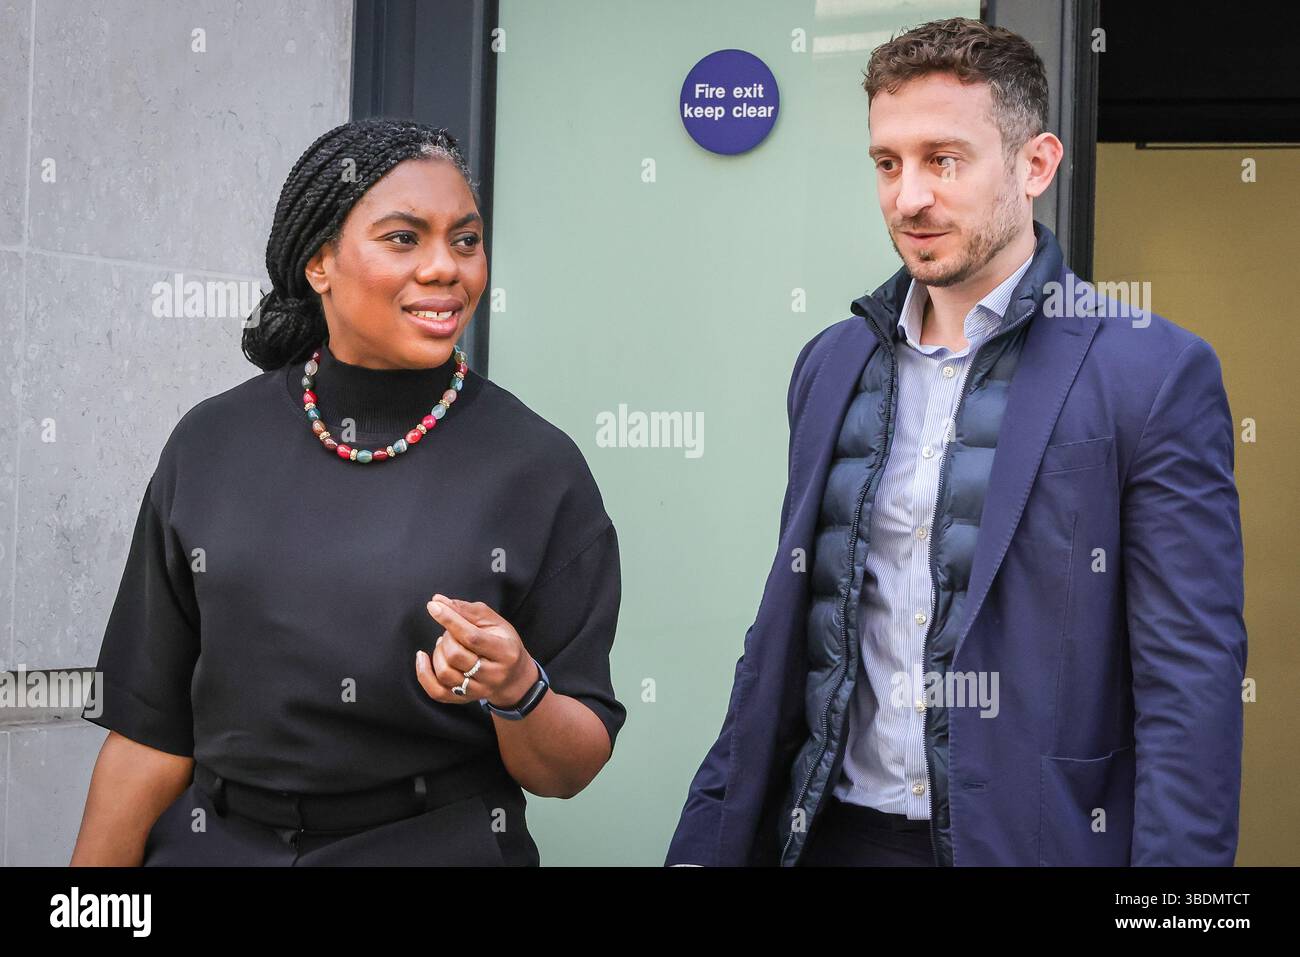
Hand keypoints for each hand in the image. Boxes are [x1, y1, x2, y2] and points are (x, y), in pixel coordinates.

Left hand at [417, 594, 538, 706]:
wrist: (514, 678)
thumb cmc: (504, 643)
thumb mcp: (495, 622)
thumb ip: (468, 610)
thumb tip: (438, 601)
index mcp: (505, 652)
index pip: (472, 637)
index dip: (450, 620)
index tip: (433, 606)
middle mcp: (493, 675)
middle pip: (456, 655)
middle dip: (447, 637)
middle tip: (452, 631)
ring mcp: (478, 690)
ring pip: (445, 673)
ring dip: (438, 652)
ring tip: (445, 643)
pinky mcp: (464, 699)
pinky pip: (437, 692)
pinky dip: (423, 674)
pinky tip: (422, 658)